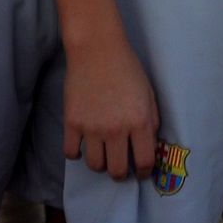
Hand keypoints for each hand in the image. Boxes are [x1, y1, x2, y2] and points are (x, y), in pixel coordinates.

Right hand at [64, 41, 161, 178]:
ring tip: (102, 155)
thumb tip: (150, 146)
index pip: (144, 162)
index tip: (141, 172)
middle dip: (120, 174)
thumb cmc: (127, 68)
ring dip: (100, 164)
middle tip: (120, 167)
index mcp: (140, 122)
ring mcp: (92, 128)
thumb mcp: (149, 94)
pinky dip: (76, 153)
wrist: (97, 49)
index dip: (144, 172)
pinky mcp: (72, 123)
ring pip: (94, 166)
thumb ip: (151, 122)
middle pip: (117, 171)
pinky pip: (70, 152)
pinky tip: (82, 146)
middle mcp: (117, 129)